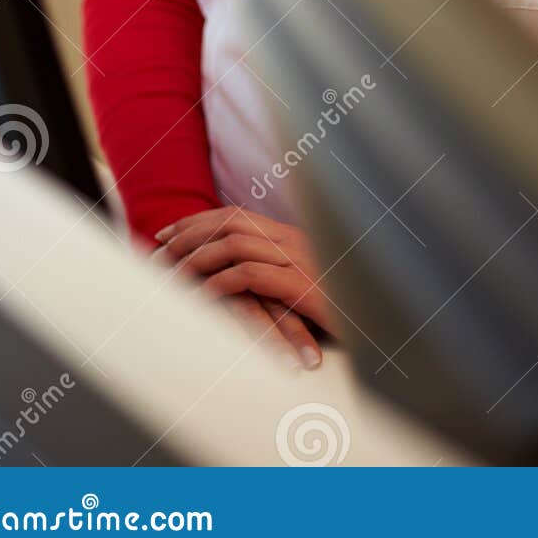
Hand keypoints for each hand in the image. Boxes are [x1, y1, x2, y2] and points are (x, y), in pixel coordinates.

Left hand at [152, 207, 336, 366]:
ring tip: (170, 276)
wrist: (381, 322)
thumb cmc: (341, 311)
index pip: (236, 215)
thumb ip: (276, 277)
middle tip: (156, 252)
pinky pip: (249, 276)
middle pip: (230, 222)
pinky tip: (202, 296)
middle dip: (188, 233)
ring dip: (196, 258)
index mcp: (292, 237)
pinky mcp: (301, 287)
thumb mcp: (305, 288)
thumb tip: (235, 278)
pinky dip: (219, 282)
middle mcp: (293, 240)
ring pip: (235, 244)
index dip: (197, 221)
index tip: (166, 233)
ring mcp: (299, 260)